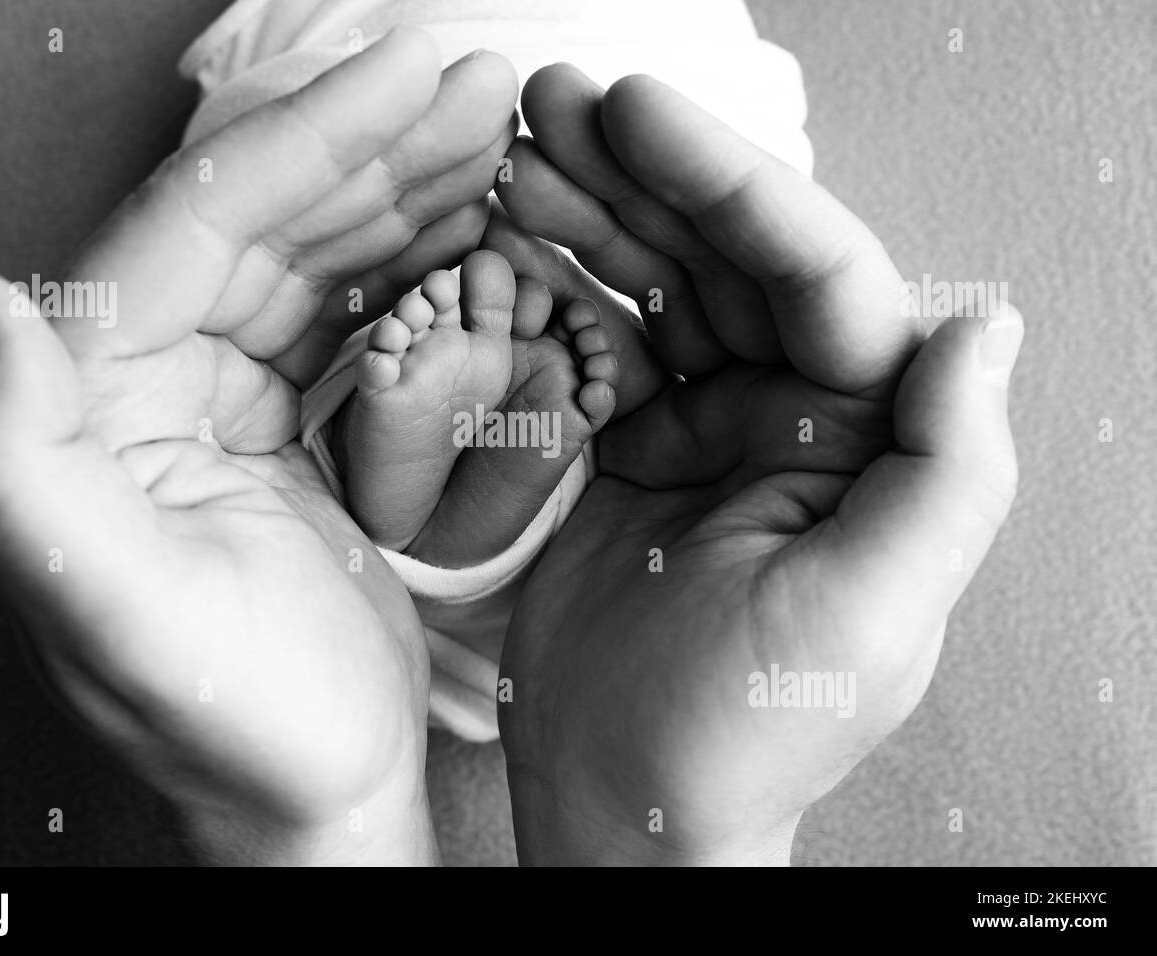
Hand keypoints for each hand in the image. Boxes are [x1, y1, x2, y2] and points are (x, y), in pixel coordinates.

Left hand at [0, 29, 517, 864]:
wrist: (316, 797)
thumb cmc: (236, 727)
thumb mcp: (123, 616)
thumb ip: (19, 465)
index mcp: (91, 412)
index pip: (194, 233)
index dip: (308, 141)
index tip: (409, 77)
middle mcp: (138, 389)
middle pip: (259, 225)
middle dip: (372, 144)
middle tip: (475, 90)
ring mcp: (214, 400)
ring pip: (307, 256)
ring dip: (397, 187)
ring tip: (489, 135)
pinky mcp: (278, 424)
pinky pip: (340, 312)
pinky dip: (403, 260)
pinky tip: (461, 223)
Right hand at [493, 66, 1023, 863]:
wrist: (620, 807)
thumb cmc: (744, 736)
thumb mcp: (868, 617)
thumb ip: (945, 473)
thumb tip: (984, 326)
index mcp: (868, 440)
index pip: (815, 279)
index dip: (731, 187)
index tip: (642, 118)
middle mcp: (795, 415)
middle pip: (723, 261)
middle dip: (644, 176)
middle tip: (554, 102)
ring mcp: (705, 425)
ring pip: (653, 287)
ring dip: (591, 212)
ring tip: (518, 147)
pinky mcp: (628, 446)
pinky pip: (594, 341)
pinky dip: (549, 288)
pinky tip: (505, 237)